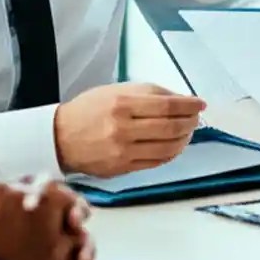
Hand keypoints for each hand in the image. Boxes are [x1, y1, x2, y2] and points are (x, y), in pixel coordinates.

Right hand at [55, 83, 203, 175]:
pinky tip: (174, 145)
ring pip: (167, 148)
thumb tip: (182, 99)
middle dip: (190, 122)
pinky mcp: (121, 169)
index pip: (167, 106)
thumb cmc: (89, 111)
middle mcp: (122, 129)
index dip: (189, 106)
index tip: (200, 103)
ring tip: (188, 132)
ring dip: (184, 140)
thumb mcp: (116, 91)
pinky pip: (156, 162)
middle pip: (170, 128)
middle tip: (196, 117)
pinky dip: (171, 153)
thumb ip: (149, 93)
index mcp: (121, 104)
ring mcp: (122, 152)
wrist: (59, 138)